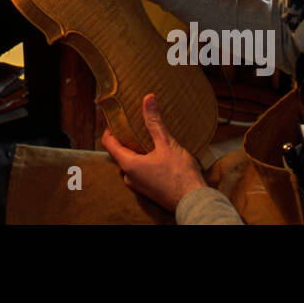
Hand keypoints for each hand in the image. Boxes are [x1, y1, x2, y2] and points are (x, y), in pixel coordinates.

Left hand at [102, 94, 206, 213]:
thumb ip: (155, 122)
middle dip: (126, 138)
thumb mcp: (167, 144)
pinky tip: (158, 154)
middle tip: (135, 124)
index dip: (110, 128)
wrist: (195, 203)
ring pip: (131, 162)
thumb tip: (148, 99)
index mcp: (128, 165)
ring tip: (148, 136)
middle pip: (119, 152)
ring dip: (137, 150)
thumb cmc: (180, 176)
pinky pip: (140, 172)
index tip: (117, 118)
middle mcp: (129, 177)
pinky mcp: (149, 191)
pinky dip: (145, 160)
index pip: (108, 143)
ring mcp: (138, 186)